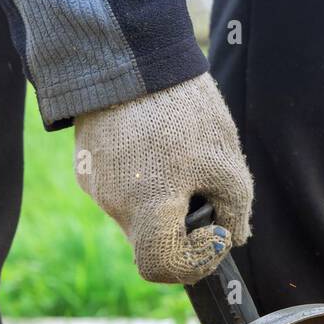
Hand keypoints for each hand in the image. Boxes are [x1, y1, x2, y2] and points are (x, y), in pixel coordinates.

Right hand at [75, 73, 252, 284]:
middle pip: (153, 241)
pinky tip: (158, 146)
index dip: (193, 263)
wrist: (130, 55)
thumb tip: (232, 238)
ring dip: (165, 201)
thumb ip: (236, 212)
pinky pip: (122, 188)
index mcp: (146, 210)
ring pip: (138, 214)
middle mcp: (114, 205)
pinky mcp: (87, 165)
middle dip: (183, 227)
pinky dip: (145, 180)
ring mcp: (95, 185)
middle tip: (205, 190)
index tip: (213, 235)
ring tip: (181, 158)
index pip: (161, 268)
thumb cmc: (182, 111)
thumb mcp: (227, 164)